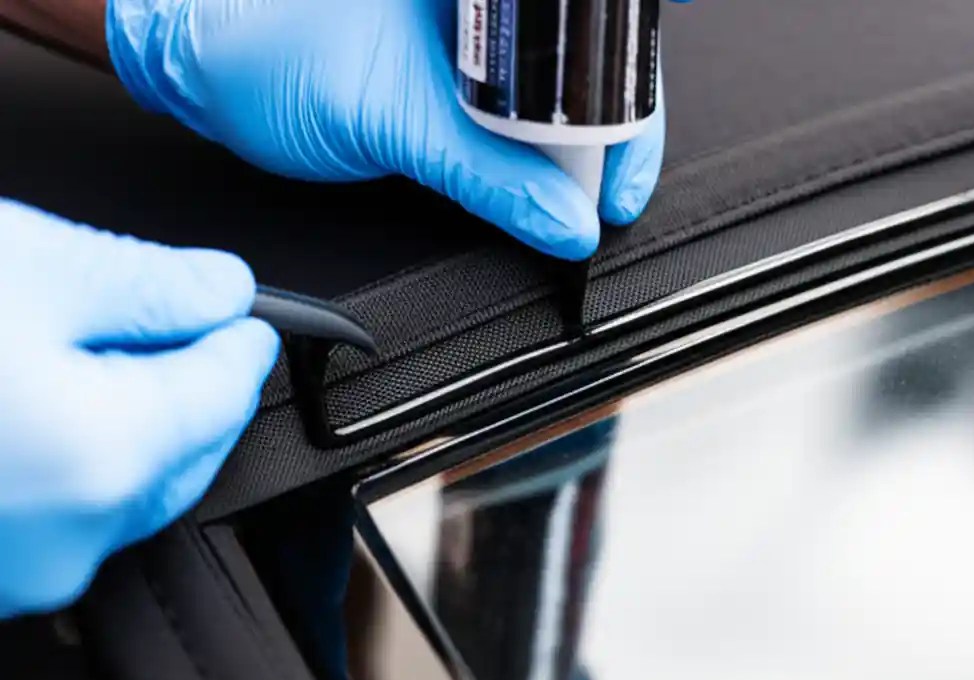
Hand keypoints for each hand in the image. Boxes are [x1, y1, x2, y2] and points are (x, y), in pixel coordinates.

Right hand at [0, 199, 278, 617]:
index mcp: (107, 455)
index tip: (247, 313)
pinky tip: (43, 402)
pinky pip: (67, 508)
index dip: (245, 338)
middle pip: (190, 447)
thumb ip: (148, 282)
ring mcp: (22, 569)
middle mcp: (73, 536)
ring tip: (93, 351)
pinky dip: (77, 456)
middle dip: (195, 382)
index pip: (230, 391)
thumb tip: (224, 288)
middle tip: (177, 321)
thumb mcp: (27, 269)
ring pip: (129, 482)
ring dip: (136, 419)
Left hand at [106, 0, 687, 260]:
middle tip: (593, 206)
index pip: (596, 49)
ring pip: (559, 112)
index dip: (628, 120)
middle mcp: (490, 16)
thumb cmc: (268, 53)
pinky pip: (518, 129)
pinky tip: (530, 194)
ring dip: (566, 164)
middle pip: (590, 82)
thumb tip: (567, 221)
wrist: (203, 66)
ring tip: (562, 206)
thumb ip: (490, 177)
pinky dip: (529, 168)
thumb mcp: (396, 122)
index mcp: (486, 0)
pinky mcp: (458, 89)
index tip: (621, 190)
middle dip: (601, 148)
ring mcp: (478, 51)